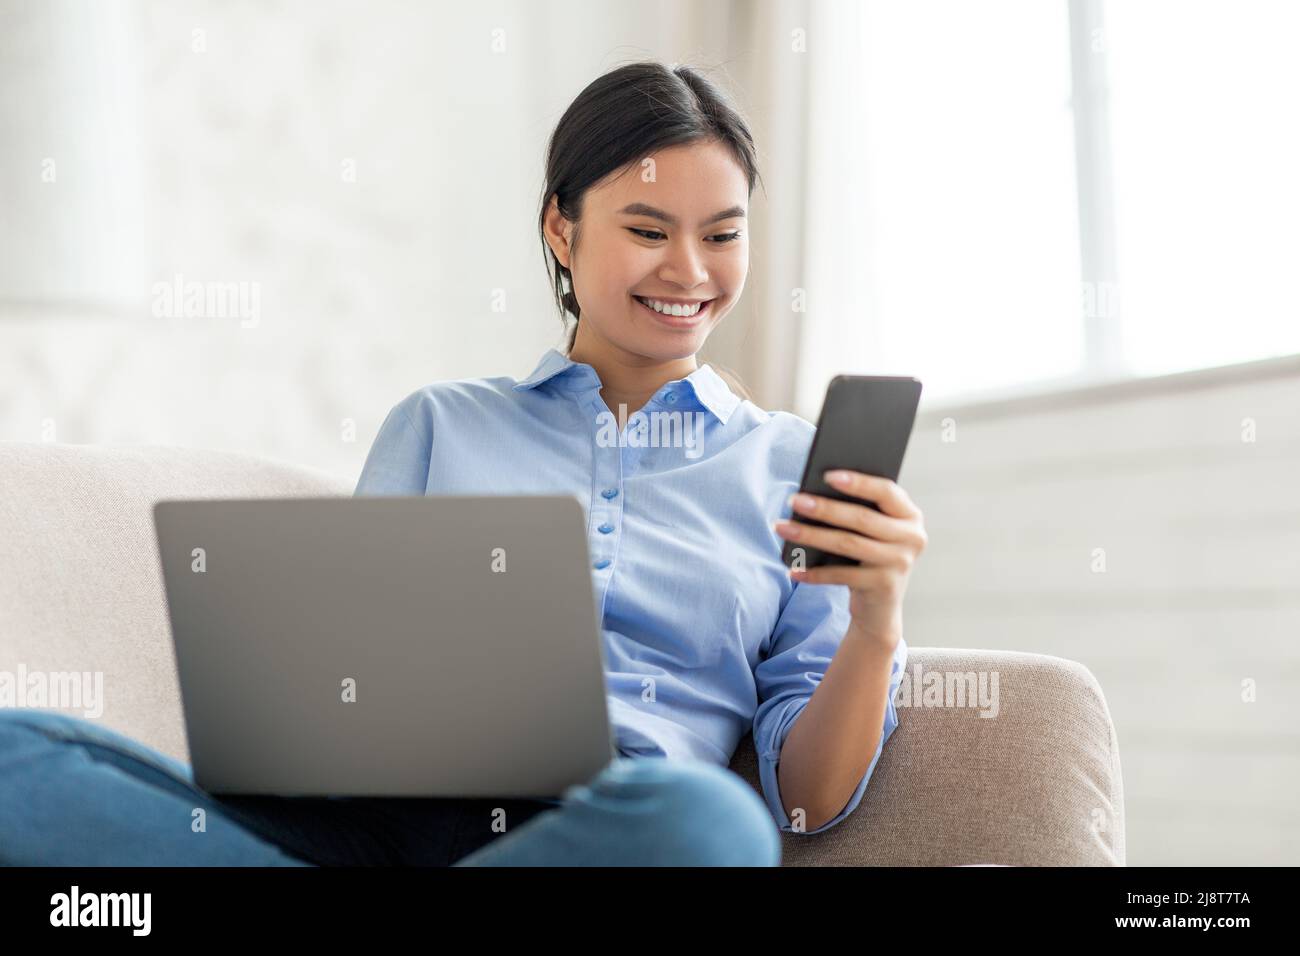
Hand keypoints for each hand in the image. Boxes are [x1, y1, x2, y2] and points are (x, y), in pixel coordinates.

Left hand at [773, 469, 926, 643]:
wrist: (880, 606)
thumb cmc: (868, 556)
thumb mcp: (870, 532)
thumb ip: (856, 511)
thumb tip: (813, 495)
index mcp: (910, 515)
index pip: (886, 491)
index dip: (858, 482)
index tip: (827, 475)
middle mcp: (912, 538)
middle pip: (862, 518)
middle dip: (824, 508)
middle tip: (793, 500)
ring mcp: (900, 563)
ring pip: (848, 544)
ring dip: (811, 535)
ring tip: (782, 527)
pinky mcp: (884, 586)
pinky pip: (842, 576)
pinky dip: (814, 573)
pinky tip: (793, 568)